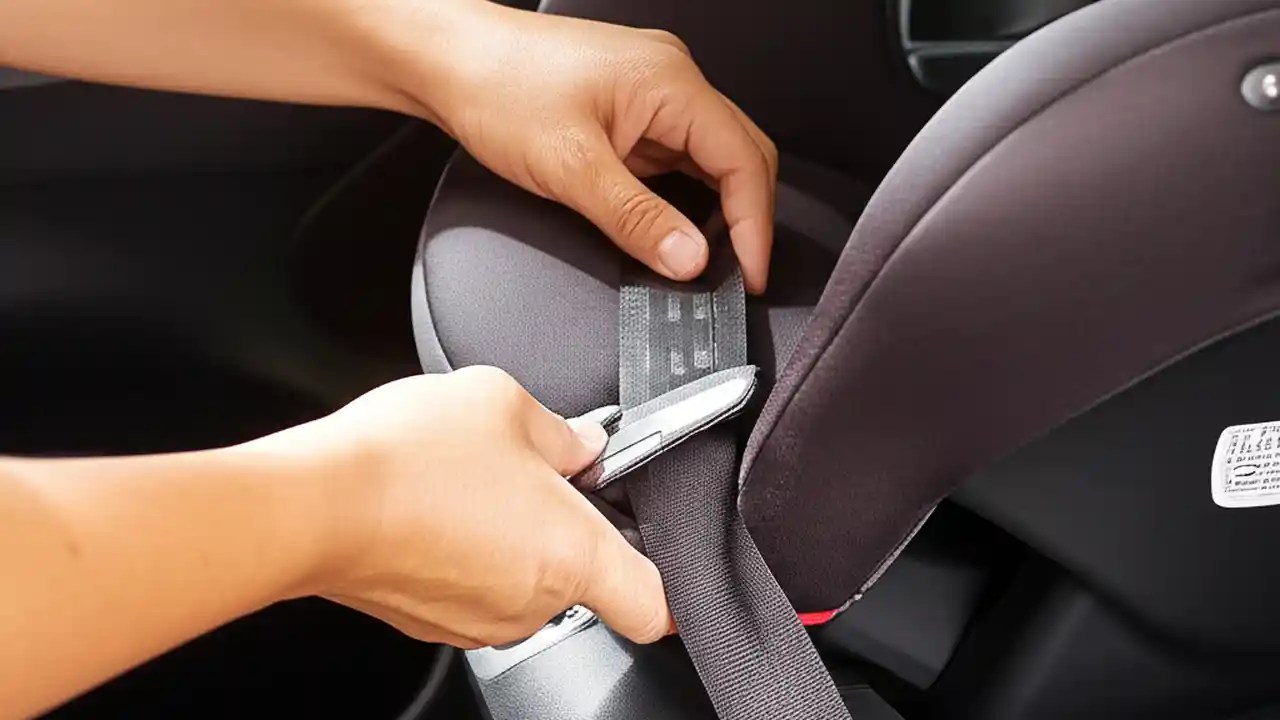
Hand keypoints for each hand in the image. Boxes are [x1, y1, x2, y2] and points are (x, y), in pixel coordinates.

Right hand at [265, 368, 672, 647]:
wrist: (312, 504)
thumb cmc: (409, 458)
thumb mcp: (506, 403)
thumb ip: (562, 431)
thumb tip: (581, 445)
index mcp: (573, 555)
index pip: (658, 608)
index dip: (674, 589)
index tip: (668, 562)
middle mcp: (532, 603)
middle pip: (584, 581)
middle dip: (568, 530)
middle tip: (538, 477)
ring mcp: (478, 619)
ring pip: (525, 583)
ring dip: (515, 540)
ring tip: (475, 484)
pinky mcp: (431, 621)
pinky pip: (475, 588)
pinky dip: (471, 554)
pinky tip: (440, 507)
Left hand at [379, 0, 777, 292]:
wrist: (446, 59)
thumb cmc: (496, 87)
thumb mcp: (570, 167)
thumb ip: (636, 219)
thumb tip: (689, 259)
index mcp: (670, 82)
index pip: (744, 158)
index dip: (754, 224)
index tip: (749, 273)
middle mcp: (671, 79)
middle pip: (740, 155)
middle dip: (746, 218)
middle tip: (738, 274)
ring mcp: (652, 93)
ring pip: (711, 157)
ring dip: (716, 207)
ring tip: (709, 258)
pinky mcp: (630, 109)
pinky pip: (678, 156)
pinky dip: (685, 195)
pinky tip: (673, 224)